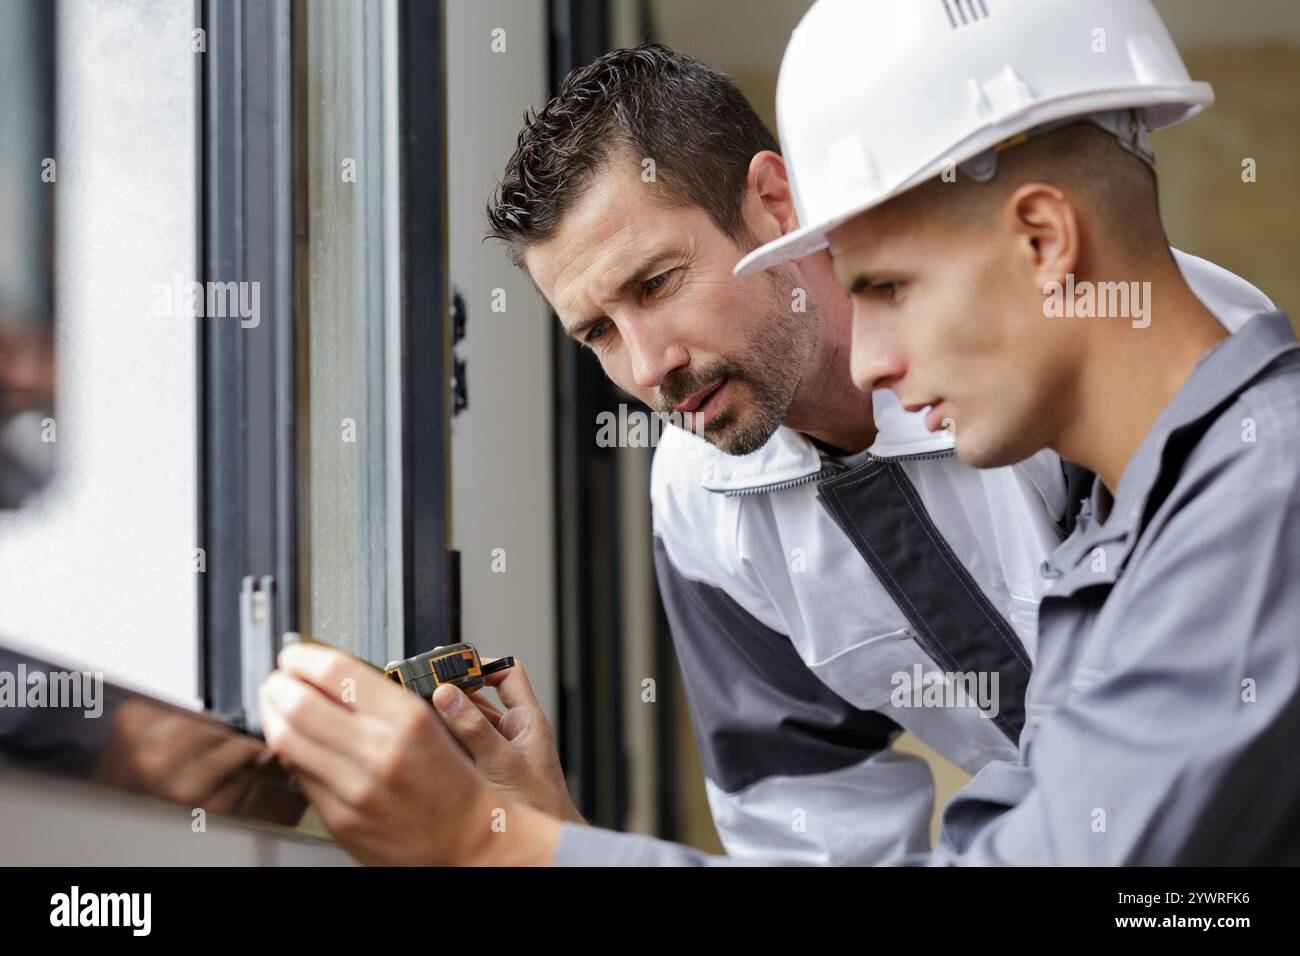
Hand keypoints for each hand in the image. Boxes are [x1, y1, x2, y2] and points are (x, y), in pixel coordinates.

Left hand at [259, 642, 562, 864]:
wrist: (470, 841)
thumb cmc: (455, 784)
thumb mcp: (430, 723)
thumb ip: (381, 699)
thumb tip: (329, 677)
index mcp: (407, 719)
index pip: (336, 672)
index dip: (303, 657)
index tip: (295, 655)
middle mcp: (379, 752)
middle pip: (299, 703)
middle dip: (277, 685)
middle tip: (277, 680)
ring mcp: (355, 789)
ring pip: (287, 740)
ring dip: (273, 717)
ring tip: (277, 708)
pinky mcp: (340, 819)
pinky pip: (299, 776)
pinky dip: (291, 754)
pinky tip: (298, 746)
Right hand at [430, 659, 586, 825]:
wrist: (540, 853)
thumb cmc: (541, 806)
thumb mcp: (503, 761)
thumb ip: (474, 728)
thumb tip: (447, 695)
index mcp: (526, 721)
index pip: (507, 675)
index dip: (482, 665)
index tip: (455, 665)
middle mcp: (511, 734)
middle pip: (478, 701)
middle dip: (452, 695)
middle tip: (423, 689)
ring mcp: (495, 754)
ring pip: (464, 726)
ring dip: (443, 722)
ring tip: (418, 716)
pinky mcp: (482, 773)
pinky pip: (459, 751)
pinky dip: (442, 746)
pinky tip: (425, 745)